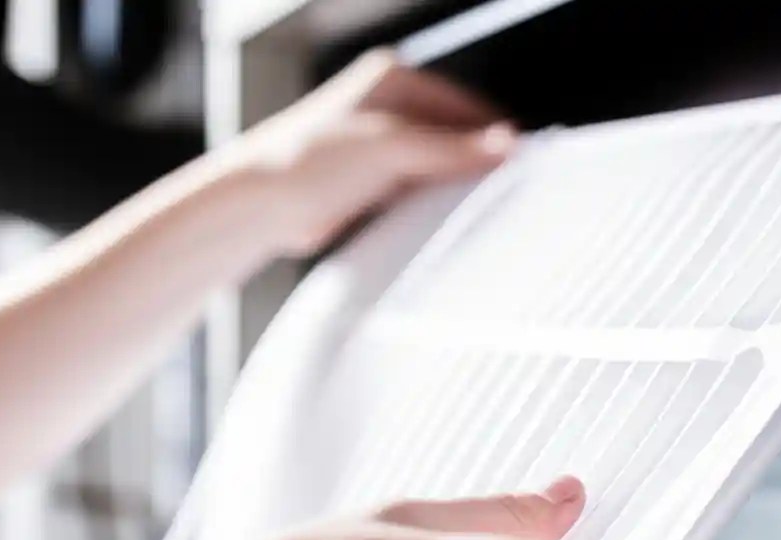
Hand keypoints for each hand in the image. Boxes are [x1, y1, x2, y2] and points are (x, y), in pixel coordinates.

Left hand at [228, 48, 516, 258]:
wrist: (259, 205)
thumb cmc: (308, 162)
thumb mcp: (393, 149)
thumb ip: (453, 149)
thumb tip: (507, 144)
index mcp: (393, 79)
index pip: (465, 105)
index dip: (493, 136)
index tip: (521, 166)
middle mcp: (388, 106)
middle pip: (453, 134)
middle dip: (476, 162)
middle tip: (506, 192)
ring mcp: (381, 144)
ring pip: (438, 163)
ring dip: (456, 185)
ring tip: (479, 208)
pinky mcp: (372, 180)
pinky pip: (419, 187)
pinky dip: (434, 201)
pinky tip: (446, 218)